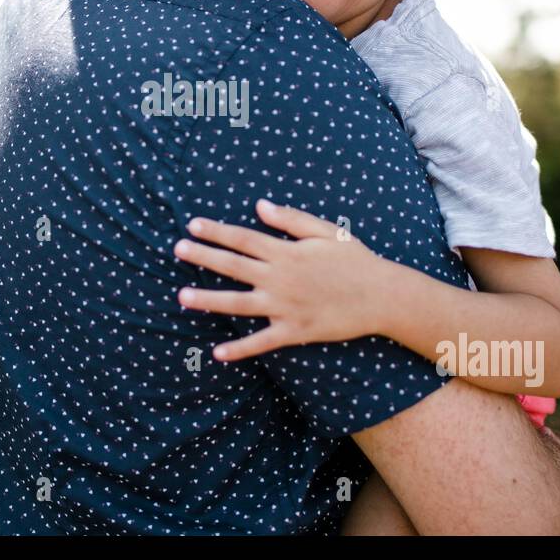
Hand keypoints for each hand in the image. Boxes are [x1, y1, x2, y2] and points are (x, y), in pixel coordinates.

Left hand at [173, 198, 392, 360]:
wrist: (382, 296)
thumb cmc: (354, 260)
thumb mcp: (326, 231)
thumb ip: (291, 220)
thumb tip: (259, 206)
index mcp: (286, 252)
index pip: (243, 238)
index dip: (216, 231)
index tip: (192, 225)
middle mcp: (281, 278)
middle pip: (233, 266)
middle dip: (203, 257)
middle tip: (177, 250)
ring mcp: (285, 307)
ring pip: (239, 303)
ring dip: (209, 300)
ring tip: (182, 296)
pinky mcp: (294, 332)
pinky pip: (262, 342)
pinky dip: (240, 349)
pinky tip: (218, 353)